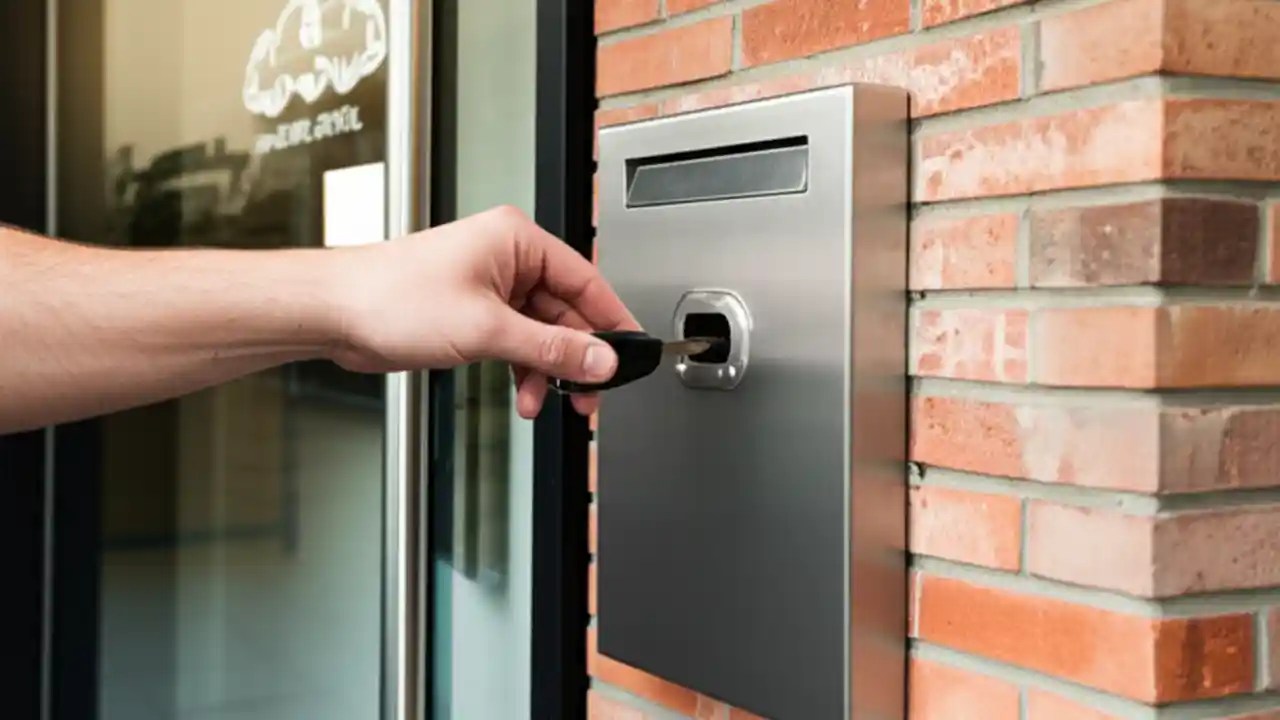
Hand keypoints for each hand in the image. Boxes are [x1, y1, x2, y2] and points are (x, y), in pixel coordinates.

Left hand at [328, 205, 637, 417]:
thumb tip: (600, 359)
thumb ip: (552, 348)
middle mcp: (506, 259)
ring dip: (546, 370)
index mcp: (517, 241)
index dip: (611, 322)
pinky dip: (522, 369)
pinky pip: (516, 342)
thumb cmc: (391, 297)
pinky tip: (521, 394)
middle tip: (590, 393)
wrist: (336, 314)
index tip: (629, 354)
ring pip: (541, 332)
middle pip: (566, 312)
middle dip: (576, 357)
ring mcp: (489, 287)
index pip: (586, 280)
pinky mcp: (473, 313)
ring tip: (545, 400)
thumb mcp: (487, 329)